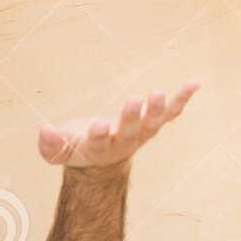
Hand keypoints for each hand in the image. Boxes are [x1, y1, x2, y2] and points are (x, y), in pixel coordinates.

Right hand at [37, 83, 198, 170]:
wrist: (102, 157)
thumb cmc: (76, 146)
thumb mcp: (58, 150)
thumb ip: (50, 144)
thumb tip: (45, 130)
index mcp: (100, 148)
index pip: (100, 143)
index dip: (99, 135)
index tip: (99, 126)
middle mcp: (125, 142)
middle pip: (131, 131)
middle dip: (132, 116)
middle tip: (133, 101)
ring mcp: (142, 132)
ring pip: (153, 122)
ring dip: (158, 108)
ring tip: (158, 93)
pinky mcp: (154, 121)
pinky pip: (172, 111)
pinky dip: (183, 98)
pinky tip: (195, 83)